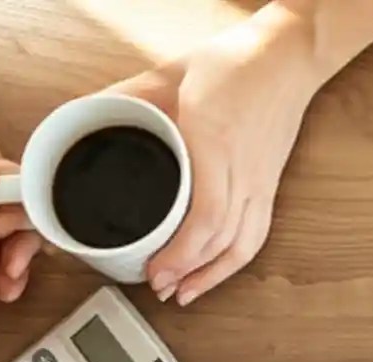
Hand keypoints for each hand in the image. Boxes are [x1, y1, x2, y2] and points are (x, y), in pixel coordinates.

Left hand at [0, 155, 40, 359]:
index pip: (0, 178)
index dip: (18, 203)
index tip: (10, 234)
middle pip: (15, 208)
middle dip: (21, 238)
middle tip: (11, 265)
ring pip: (16, 236)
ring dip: (20, 261)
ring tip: (7, 284)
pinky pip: (8, 261)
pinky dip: (12, 277)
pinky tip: (4, 293)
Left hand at [108, 7, 316, 305]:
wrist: (287, 59)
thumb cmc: (236, 64)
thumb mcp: (171, 74)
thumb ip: (129, 96)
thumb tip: (85, 113)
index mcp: (215, 141)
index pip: (206, 213)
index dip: (180, 252)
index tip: (154, 270)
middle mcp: (242, 168)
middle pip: (221, 238)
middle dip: (188, 271)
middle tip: (156, 286)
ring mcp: (260, 181)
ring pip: (243, 244)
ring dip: (213, 275)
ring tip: (183, 292)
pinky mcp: (269, 186)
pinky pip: (257, 234)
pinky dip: (235, 261)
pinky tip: (216, 272)